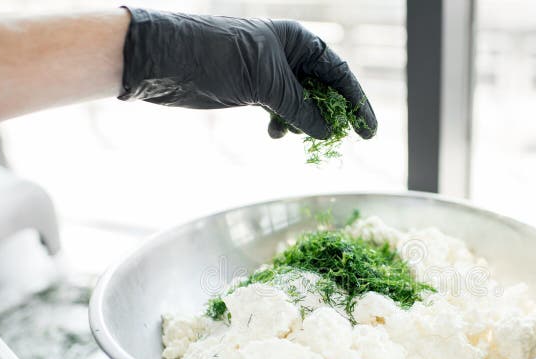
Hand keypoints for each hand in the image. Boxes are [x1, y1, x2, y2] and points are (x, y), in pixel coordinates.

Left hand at [119, 7, 376, 139]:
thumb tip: (327, 132)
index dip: (357, 102)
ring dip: (306, 122)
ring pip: (302, 102)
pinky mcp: (253, 89)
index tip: (368, 131)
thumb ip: (300, 108)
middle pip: (324, 88)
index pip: (339, 73)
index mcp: (297, 41)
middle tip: (344, 140)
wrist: (166, 61)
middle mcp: (287, 55)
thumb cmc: (217, 58)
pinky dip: (284, 124)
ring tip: (301, 137)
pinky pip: (281, 110)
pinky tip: (276, 133)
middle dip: (333, 114)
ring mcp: (270, 73)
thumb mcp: (266, 84)